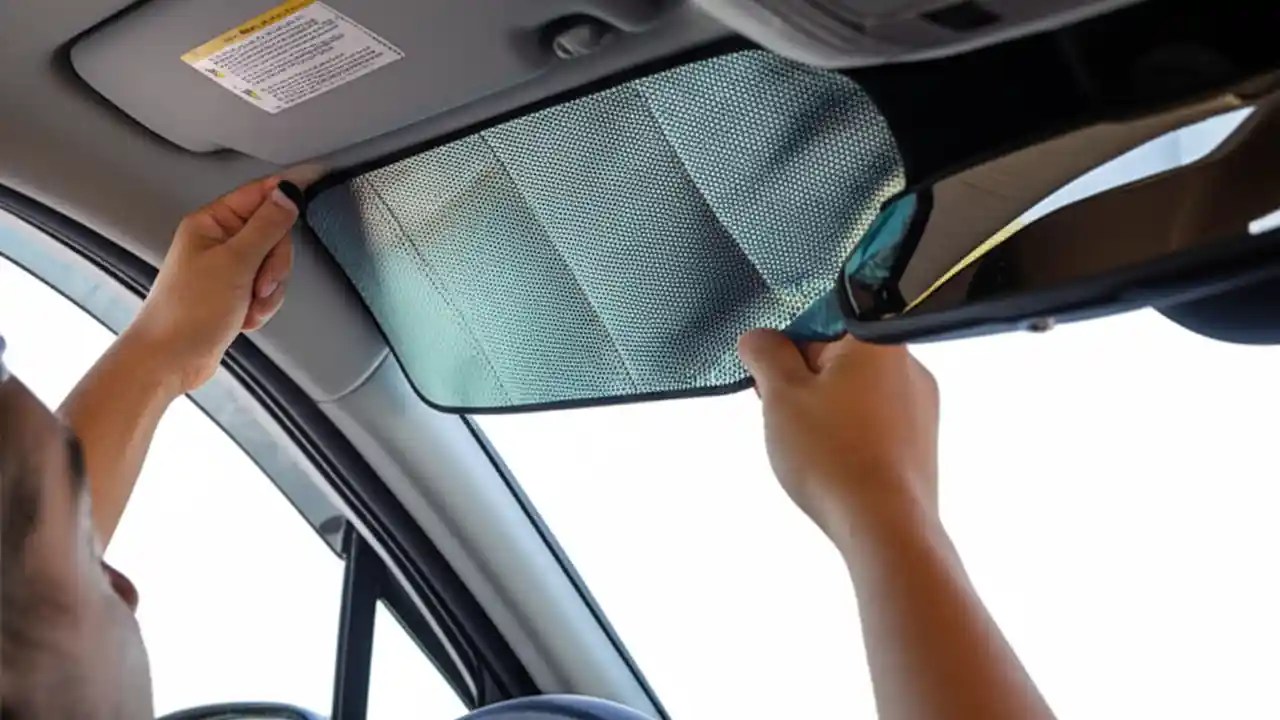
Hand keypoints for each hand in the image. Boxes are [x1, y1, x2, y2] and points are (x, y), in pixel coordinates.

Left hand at [125, 177, 298, 393]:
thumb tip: (287, 193)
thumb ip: (266, 226)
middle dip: (274, 264)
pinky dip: (262, 306)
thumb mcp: (235, 263)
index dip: (286, 190)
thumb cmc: (186, 312)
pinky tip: (244, 316)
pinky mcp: (234, 292)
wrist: (170, 359)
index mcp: (211, 223)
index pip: (259, 194)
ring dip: (268, 290)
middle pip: (273, 234)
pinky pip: (266, 289)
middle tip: (259, 282)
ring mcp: (227, 268)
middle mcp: (219, 242)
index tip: (315, 178)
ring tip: (248, 305)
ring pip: (273, 265)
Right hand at [737, 330, 939, 549]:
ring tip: (808, 447)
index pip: (821, 319)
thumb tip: (759, 339)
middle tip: (784, 417)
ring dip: (824, 410)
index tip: (771, 380)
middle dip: (804, 382)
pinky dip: (848, 435)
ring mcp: (920, 407)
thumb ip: (765, 354)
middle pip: (839, 356)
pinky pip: (874, 423)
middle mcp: (908, 365)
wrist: (884, 526)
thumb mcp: (781, 394)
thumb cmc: (832, 454)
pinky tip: (833, 464)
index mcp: (876, 340)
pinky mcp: (920, 443)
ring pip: (856, 392)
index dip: (787, 348)